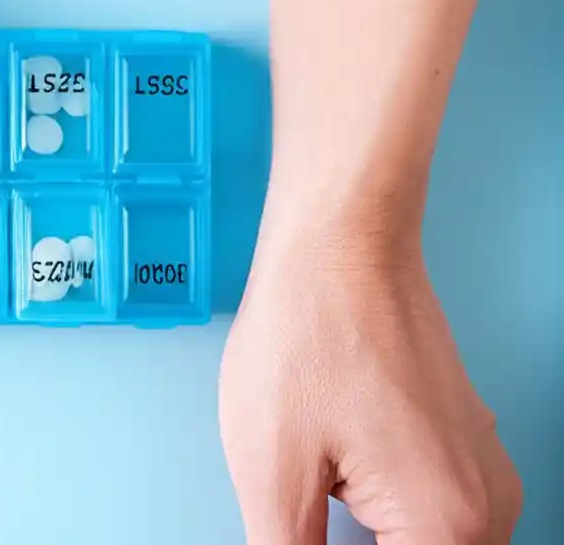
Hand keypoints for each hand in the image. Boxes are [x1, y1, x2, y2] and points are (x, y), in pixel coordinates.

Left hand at [220, 232, 522, 543]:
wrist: (340, 246)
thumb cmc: (308, 334)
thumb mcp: (272, 473)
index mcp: (449, 524)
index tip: (306, 540)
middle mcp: (487, 504)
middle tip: (302, 529)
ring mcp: (482, 470)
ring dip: (369, 544)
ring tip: (314, 505)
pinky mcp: (461, 444)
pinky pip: (436, 517)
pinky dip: (389, 527)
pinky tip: (333, 502)